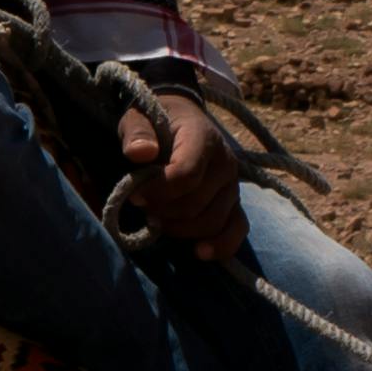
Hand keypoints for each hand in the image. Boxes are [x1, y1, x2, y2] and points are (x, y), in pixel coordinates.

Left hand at [117, 89, 246, 252]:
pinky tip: (199, 252)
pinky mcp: (235, 203)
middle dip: (163, 212)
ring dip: (179, 228)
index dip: (158, 191)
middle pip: (195, 204)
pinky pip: (236, 230)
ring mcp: (233, 186)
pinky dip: (220, 245)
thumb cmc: (156, 121)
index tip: (134, 196)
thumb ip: (137, 133)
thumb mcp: (139, 118)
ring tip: (157, 219)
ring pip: (211, 221)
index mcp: (203, 137)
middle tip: (142, 207)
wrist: (181, 121)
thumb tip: (140, 153)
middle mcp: (225, 163)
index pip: (187, 174)